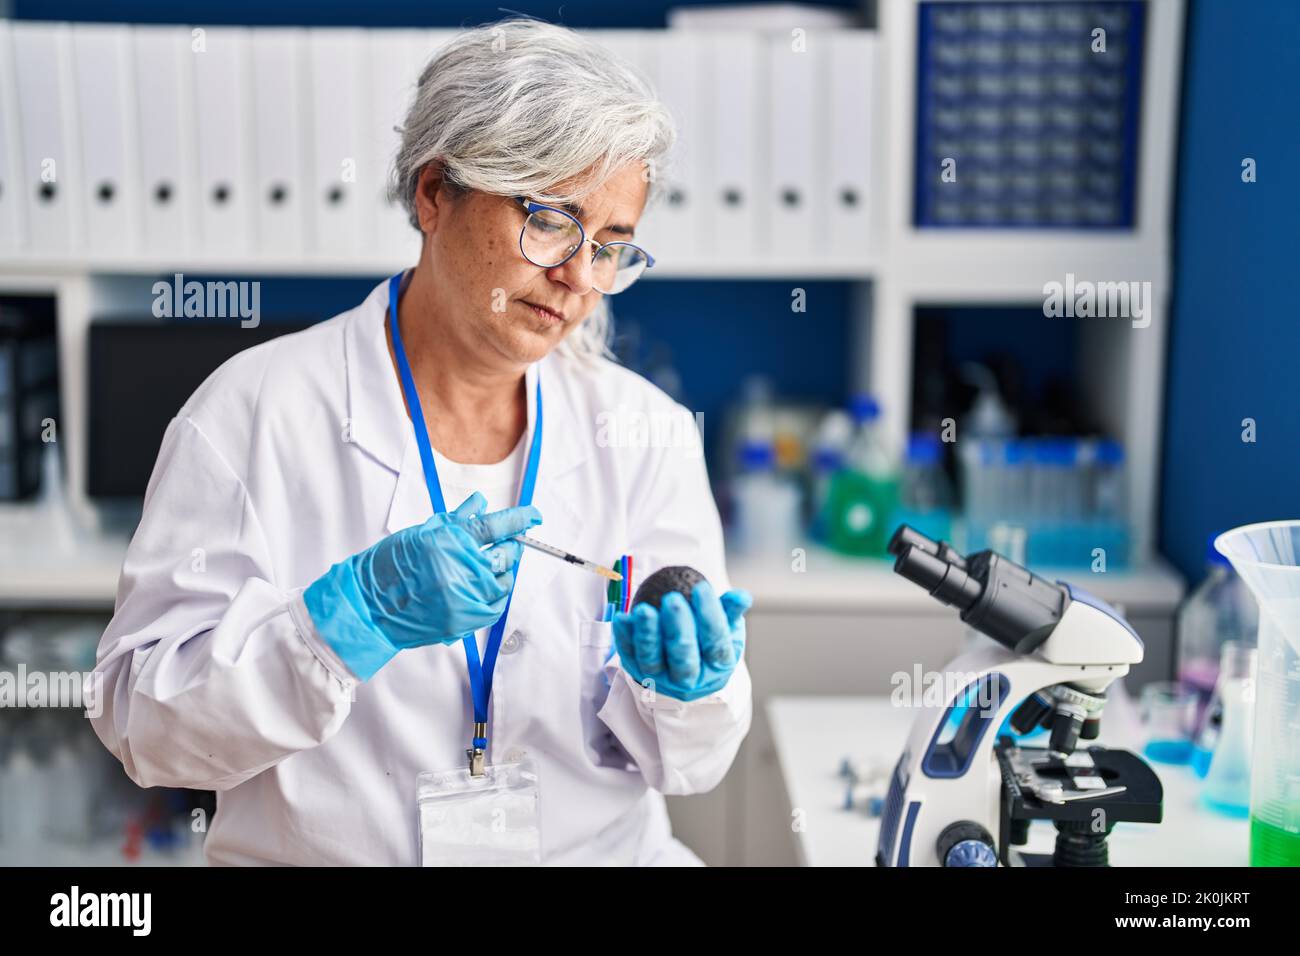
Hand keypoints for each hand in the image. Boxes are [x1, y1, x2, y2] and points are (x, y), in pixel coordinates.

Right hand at [303, 491, 540, 679]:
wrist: (370, 606)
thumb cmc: (391, 567)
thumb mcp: (420, 534)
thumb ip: (455, 521)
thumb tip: (481, 505)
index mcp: (448, 541)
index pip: (494, 526)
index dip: (519, 519)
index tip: (533, 516)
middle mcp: (460, 568)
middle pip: (506, 554)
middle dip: (512, 546)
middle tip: (510, 544)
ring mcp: (464, 596)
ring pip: (504, 580)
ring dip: (504, 571)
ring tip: (491, 568)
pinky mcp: (465, 619)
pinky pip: (496, 606)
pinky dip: (497, 595)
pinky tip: (487, 589)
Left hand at [612, 581, 751, 701]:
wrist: (688, 673)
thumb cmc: (709, 645)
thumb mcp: (727, 630)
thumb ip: (731, 612)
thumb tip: (741, 596)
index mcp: (717, 667)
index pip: (716, 643)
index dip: (711, 616)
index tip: (703, 588)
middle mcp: (690, 679)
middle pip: (683, 657)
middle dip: (677, 627)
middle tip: (672, 599)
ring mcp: (662, 679)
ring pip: (653, 659)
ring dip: (647, 634)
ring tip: (643, 610)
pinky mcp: (638, 673)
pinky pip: (629, 654)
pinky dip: (624, 637)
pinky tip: (622, 618)